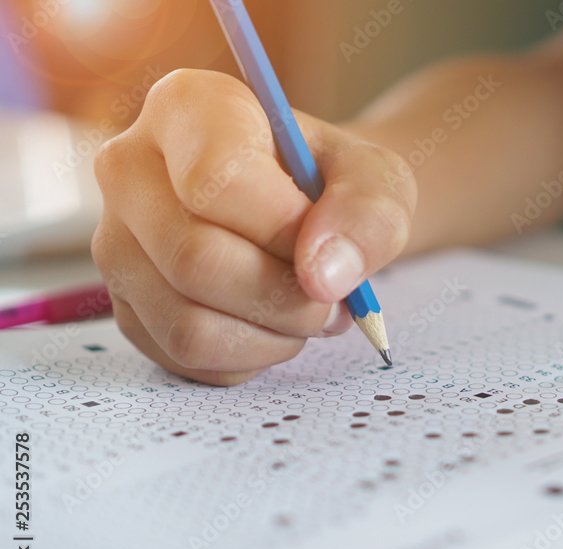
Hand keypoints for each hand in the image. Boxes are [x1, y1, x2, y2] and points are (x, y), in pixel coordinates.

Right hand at [92, 69, 416, 385]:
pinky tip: (271, 325)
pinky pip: (184, 357)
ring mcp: (115, 242)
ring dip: (272, 334)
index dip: (283, 229)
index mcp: (186, 107)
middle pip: (195, 260)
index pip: (215, 182)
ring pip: (186, 324)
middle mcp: (129, 169)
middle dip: (286, 296)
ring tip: (306, 310)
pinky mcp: (126, 306)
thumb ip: (369, 214)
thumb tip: (323, 276)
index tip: (323, 238)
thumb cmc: (334, 184)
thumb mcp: (379, 179)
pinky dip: (248, 358)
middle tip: (331, 296)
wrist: (310, 212)